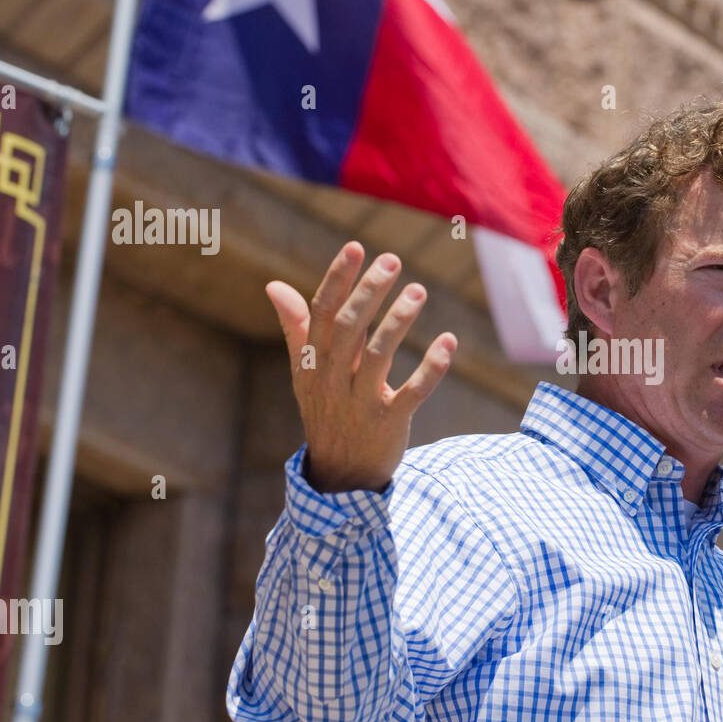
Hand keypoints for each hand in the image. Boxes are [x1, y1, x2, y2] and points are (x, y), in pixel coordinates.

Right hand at [266, 241, 456, 492]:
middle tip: (391, 261)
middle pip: (349, 328)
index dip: (338, 279)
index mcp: (314, 362)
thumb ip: (297, 328)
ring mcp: (361, 402)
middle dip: (368, 292)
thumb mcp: (305, 372)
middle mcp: (334, 379)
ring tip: (418, 291)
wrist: (340, 474)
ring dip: (398, 321)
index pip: (322, 313)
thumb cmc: (326, 411)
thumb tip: (273, 285)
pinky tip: (449, 342)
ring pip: (378, 356)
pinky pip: (411, 393)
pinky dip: (431, 368)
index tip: (357, 247)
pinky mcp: (389, 423)